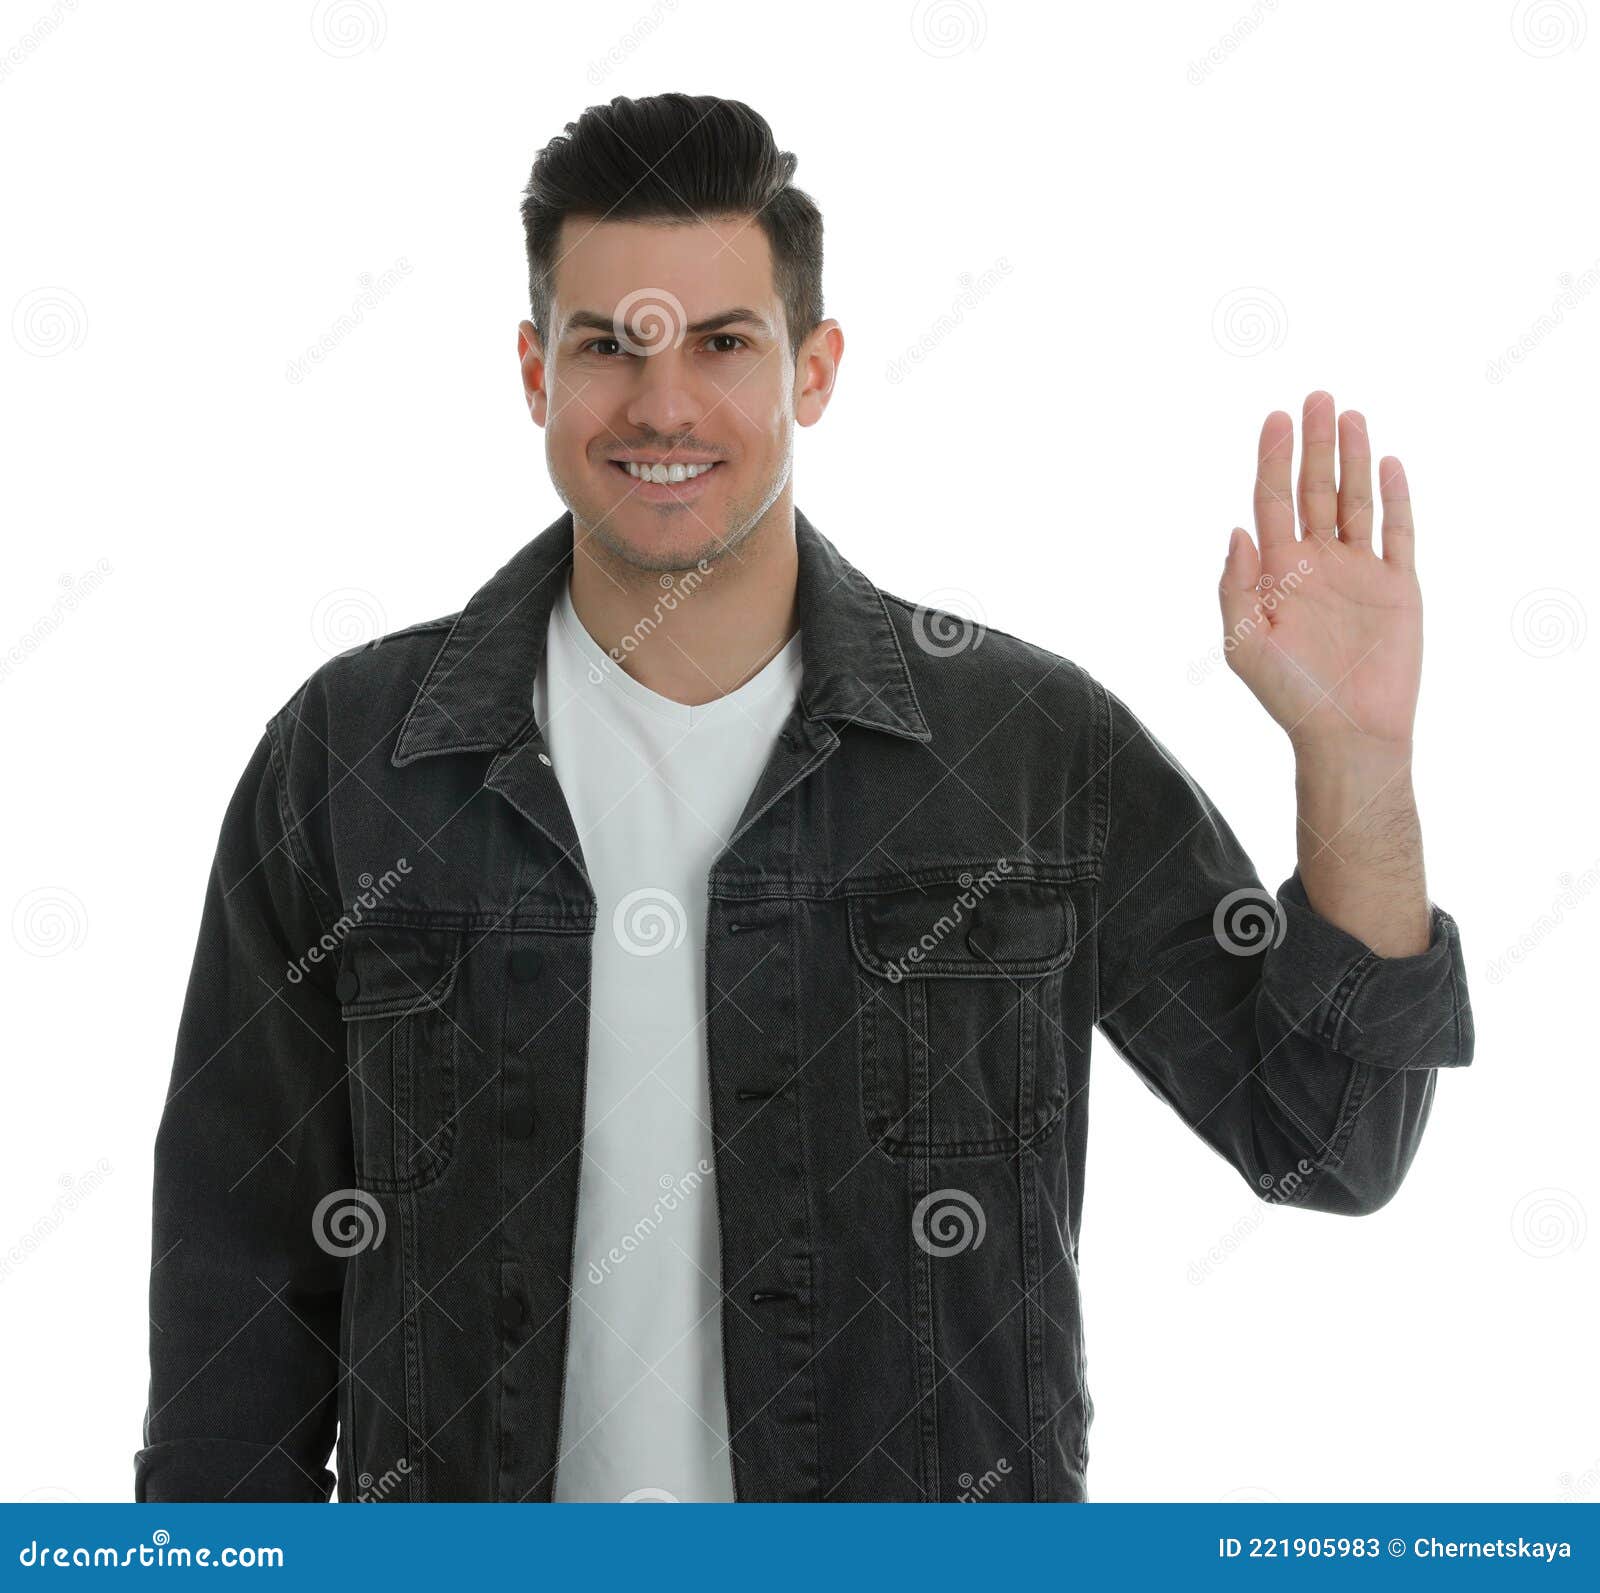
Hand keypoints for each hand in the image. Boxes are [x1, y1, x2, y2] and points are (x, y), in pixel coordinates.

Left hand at [1218, 390, 1421, 754]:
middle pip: (1314, 490)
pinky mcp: (1398, 587)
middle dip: (1314, 445)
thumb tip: (1237, 530)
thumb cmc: (1289, 696)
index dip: (1271, 460)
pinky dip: (1394, 498)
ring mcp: (1358, 573)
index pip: (1271, 502)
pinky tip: (1387, 463)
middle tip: (1315, 397)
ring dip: (1353, 458)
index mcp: (1276, 573)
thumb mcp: (1243, 643)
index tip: (1275, 419)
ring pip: (1355, 501)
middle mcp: (1316, 564)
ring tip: (1349, 415)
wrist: (1348, 734)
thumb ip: (1235, 587)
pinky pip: (1398, 533)